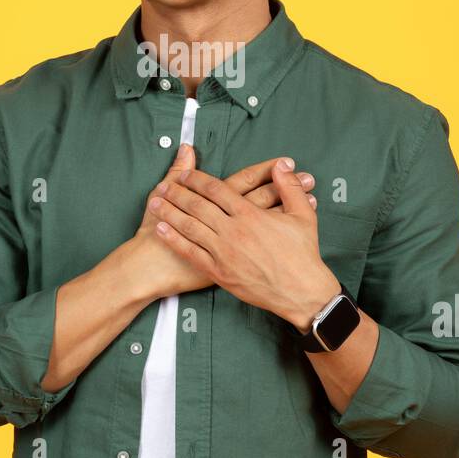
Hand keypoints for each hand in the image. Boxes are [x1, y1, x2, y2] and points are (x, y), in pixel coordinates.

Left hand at [151, 160, 339, 329]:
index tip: (185, 174)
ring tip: (155, 202)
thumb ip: (289, 187)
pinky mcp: (219, 272)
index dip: (198, 179)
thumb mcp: (303, 215)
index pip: (217, 190)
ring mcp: (224, 253)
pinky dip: (175, 240)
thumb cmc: (303, 254)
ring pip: (190, 227)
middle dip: (177, 193)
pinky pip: (191, 253)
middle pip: (197, 206)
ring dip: (170, 212)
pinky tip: (162, 230)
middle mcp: (233, 231)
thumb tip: (281, 165)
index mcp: (251, 215)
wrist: (300, 292)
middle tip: (163, 185)